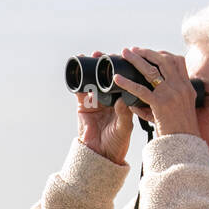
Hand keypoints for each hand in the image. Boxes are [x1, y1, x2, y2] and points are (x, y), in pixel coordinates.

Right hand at [75, 50, 132, 165]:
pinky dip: (79, 77)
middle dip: (109, 64)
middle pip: (110, 77)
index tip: (130, 59)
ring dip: (94, 66)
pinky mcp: (83, 104)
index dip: (126, 71)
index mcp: (123, 102)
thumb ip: (124, 113)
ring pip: (95, 79)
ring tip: (95, 54)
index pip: (126, 83)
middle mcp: (110, 99)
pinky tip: (79, 66)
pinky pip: (80, 88)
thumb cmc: (117, 143)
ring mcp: (96, 101)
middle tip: (110, 53)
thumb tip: (124, 98)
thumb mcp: (124, 126)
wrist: (100, 155)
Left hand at [111, 47, 200, 138]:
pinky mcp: (161, 104)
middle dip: (148, 52)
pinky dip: (127, 83)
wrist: (185, 144)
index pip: (178, 61)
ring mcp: (171, 94)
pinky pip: (140, 90)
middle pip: (164, 61)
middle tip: (134, 49)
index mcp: (187, 87)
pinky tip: (117, 79)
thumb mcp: (179, 112)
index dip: (163, 54)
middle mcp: (181, 87)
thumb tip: (138, 103)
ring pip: (151, 71)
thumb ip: (163, 103)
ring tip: (125, 54)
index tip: (152, 52)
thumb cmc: (181, 131)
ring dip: (136, 60)